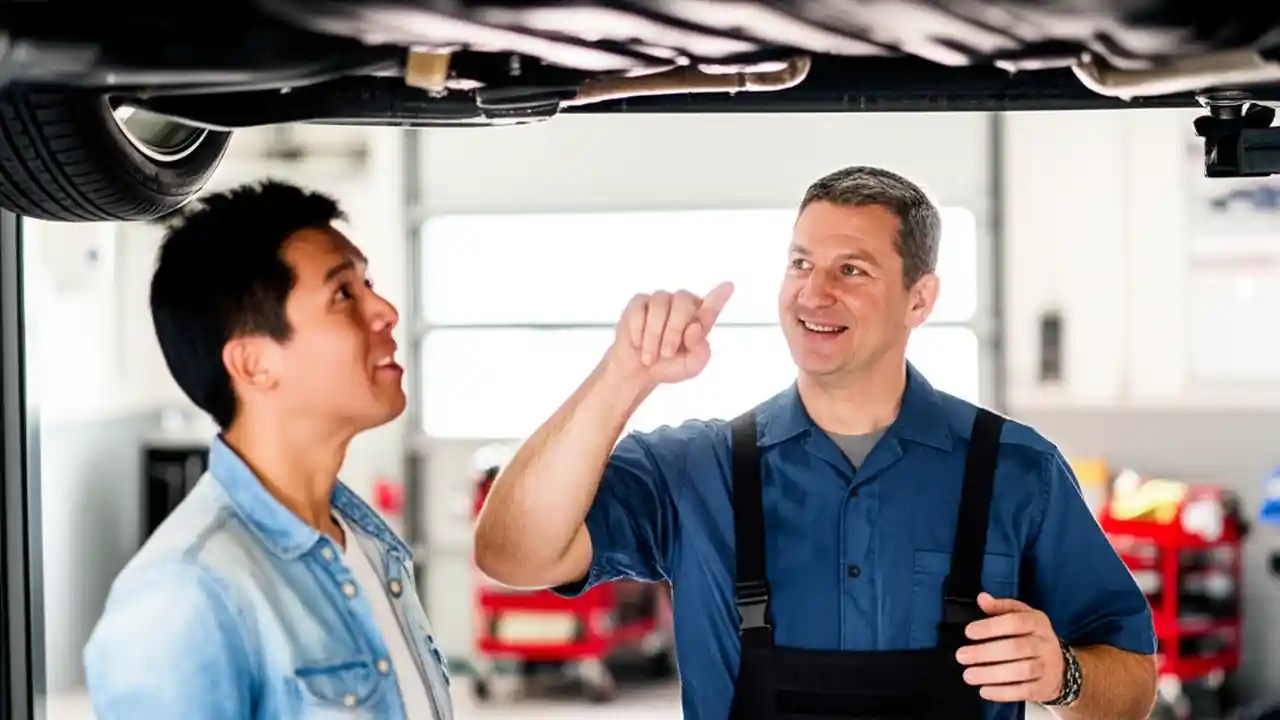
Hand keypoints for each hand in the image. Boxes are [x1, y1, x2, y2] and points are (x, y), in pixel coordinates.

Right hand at [610, 282, 733, 384]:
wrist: (638, 370)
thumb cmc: (667, 365)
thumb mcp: (690, 367)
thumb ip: (700, 351)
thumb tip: (695, 329)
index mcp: (700, 320)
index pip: (711, 305)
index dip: (719, 295)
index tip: (728, 286)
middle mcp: (682, 305)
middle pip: (683, 302)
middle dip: (673, 330)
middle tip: (667, 353)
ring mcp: (661, 301)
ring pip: (659, 305)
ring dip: (653, 335)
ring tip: (651, 355)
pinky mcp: (640, 302)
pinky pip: (640, 309)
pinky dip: (638, 331)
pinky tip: (639, 342)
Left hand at [955, 592, 1064, 703]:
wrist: (1061, 667)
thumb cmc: (1032, 637)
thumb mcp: (1022, 616)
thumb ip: (1001, 607)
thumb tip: (982, 598)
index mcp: (1037, 622)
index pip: (1015, 621)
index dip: (991, 626)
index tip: (968, 632)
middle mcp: (1045, 643)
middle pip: (1016, 648)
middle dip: (985, 653)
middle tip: (962, 655)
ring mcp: (1047, 667)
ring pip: (1021, 671)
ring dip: (992, 674)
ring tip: (968, 675)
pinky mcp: (1044, 688)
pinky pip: (1024, 692)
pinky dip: (1002, 693)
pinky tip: (983, 690)